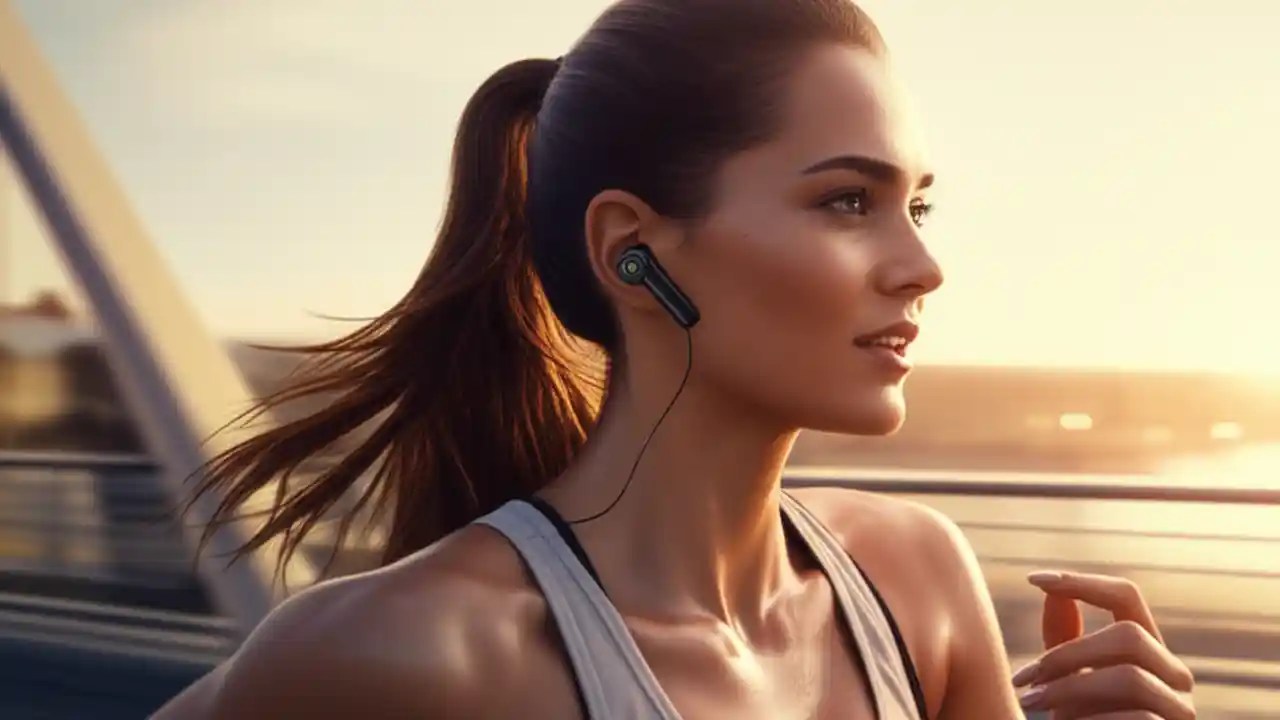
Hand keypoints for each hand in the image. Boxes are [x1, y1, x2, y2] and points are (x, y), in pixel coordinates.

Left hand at [1010, 570, 1195, 719]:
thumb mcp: (1066, 679)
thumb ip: (1064, 638)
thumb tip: (1051, 590)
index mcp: (1147, 650)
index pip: (1126, 596)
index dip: (1082, 582)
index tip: (1032, 578)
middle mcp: (1173, 676)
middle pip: (1130, 634)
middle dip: (1069, 652)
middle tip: (1024, 676)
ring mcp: (1180, 710)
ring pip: (1130, 676)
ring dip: (1069, 688)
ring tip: (1028, 702)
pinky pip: (1139, 717)